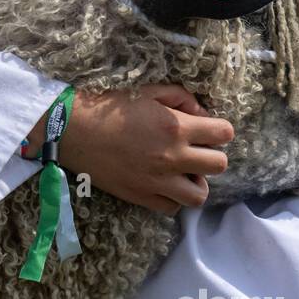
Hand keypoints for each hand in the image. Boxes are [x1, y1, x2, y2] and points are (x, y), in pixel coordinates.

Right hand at [24, 85, 233, 214]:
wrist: (73, 131)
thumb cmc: (108, 106)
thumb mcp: (147, 91)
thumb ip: (180, 97)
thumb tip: (200, 112)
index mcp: (176, 126)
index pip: (225, 133)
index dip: (219, 129)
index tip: (206, 128)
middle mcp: (172, 157)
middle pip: (219, 164)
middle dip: (212, 154)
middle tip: (195, 149)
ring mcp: (158, 180)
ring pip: (200, 194)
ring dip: (197, 182)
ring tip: (183, 172)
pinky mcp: (141, 196)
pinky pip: (172, 208)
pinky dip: (173, 197)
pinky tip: (164, 184)